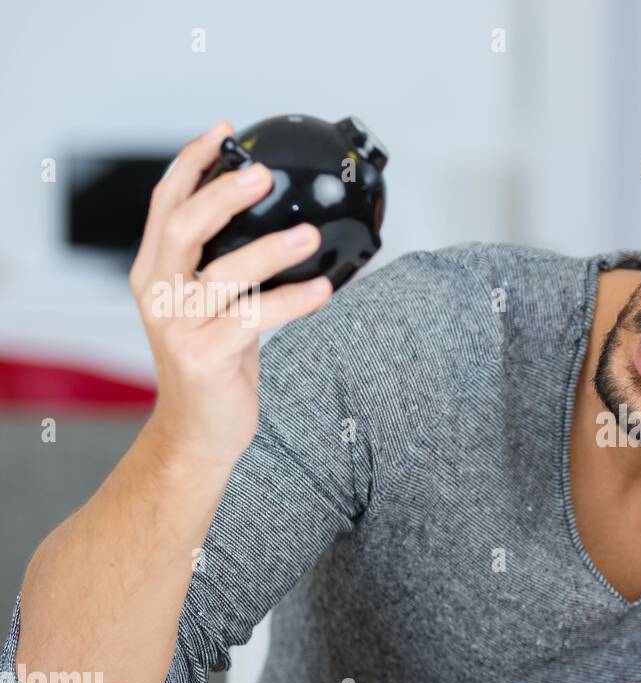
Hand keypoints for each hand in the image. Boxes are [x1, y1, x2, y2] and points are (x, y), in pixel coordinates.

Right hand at [130, 120, 334, 466]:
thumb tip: (281, 219)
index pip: (166, 204)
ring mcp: (177, 325)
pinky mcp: (204, 356)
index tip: (223, 132)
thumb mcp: (212, 304)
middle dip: (223, 194)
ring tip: (309, 236)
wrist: (198, 431)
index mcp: (155, 271)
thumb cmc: (215, 361)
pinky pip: (254, 319)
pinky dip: (291, 301)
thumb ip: (228, 263)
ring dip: (269, 251)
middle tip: (263, 174)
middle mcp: (158, 293)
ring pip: (223, 274)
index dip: (191, 164)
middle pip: (184, 227)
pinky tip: (323, 291)